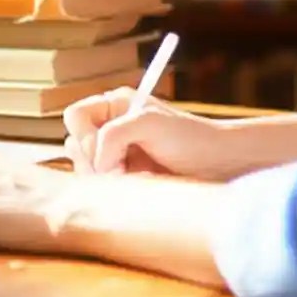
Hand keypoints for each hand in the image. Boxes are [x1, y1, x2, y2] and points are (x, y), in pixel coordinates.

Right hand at [63, 87, 234, 180]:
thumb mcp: (150, 123)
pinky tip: (139, 186)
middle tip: (121, 170)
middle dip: (94, 161)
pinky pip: (101, 187)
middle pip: (75, 145)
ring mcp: (116, 155)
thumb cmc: (192, 138)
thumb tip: (97, 164)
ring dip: (105, 178)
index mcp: (115, 106)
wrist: (222, 165)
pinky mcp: (124, 178)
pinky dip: (115, 190)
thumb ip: (113, 134)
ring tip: (136, 178)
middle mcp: (111, 128)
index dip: (85, 135)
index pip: (75, 117)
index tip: (108, 150)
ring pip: (85, 169)